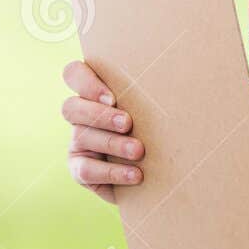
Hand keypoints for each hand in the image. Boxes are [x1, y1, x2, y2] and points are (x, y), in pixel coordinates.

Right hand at [62, 60, 143, 202]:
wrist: (157, 170)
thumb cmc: (157, 126)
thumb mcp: (153, 105)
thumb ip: (152, 90)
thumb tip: (177, 74)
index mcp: (93, 92)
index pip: (73, 74)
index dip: (86, 83)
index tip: (113, 97)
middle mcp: (80, 115)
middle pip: (71, 107)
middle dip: (99, 115)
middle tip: (127, 123)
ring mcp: (77, 142)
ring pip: (81, 137)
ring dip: (113, 143)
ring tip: (139, 150)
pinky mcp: (79, 170)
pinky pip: (85, 170)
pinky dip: (112, 172)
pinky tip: (135, 174)